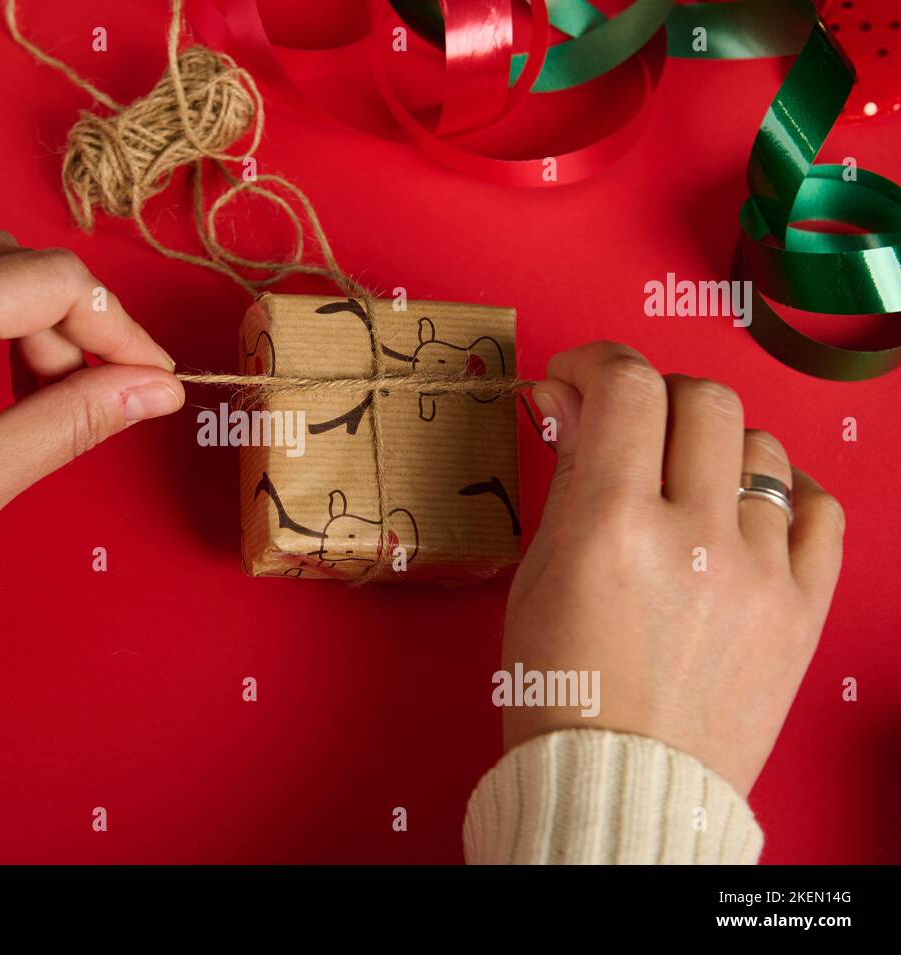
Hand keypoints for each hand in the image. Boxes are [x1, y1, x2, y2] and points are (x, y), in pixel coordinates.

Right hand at [505, 342, 843, 794]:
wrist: (622, 786)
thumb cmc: (563, 692)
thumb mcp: (539, 576)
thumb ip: (567, 477)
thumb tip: (571, 400)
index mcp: (611, 528)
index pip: (627, 389)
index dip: (598, 362)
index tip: (581, 377)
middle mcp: (695, 538)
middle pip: (702, 400)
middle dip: (655, 396)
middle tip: (629, 427)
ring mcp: (759, 573)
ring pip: (762, 448)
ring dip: (716, 445)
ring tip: (686, 481)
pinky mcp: (804, 609)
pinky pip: (820, 510)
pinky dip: (786, 491)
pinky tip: (751, 506)